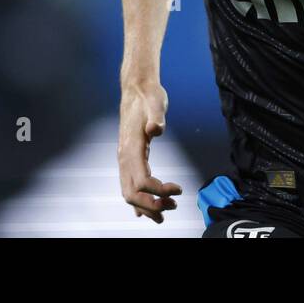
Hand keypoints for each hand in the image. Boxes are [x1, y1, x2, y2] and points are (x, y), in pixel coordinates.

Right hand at [117, 81, 181, 222]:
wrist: (136, 90)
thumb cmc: (147, 97)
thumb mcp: (155, 102)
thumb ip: (156, 116)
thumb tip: (155, 128)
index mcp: (131, 149)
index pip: (142, 181)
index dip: (159, 191)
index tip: (179, 189)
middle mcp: (124, 158)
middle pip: (132, 194)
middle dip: (151, 206)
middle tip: (173, 206)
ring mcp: (125, 160)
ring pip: (129, 193)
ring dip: (146, 207)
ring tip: (166, 212)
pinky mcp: (129, 158)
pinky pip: (129, 186)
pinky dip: (138, 201)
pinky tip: (146, 211)